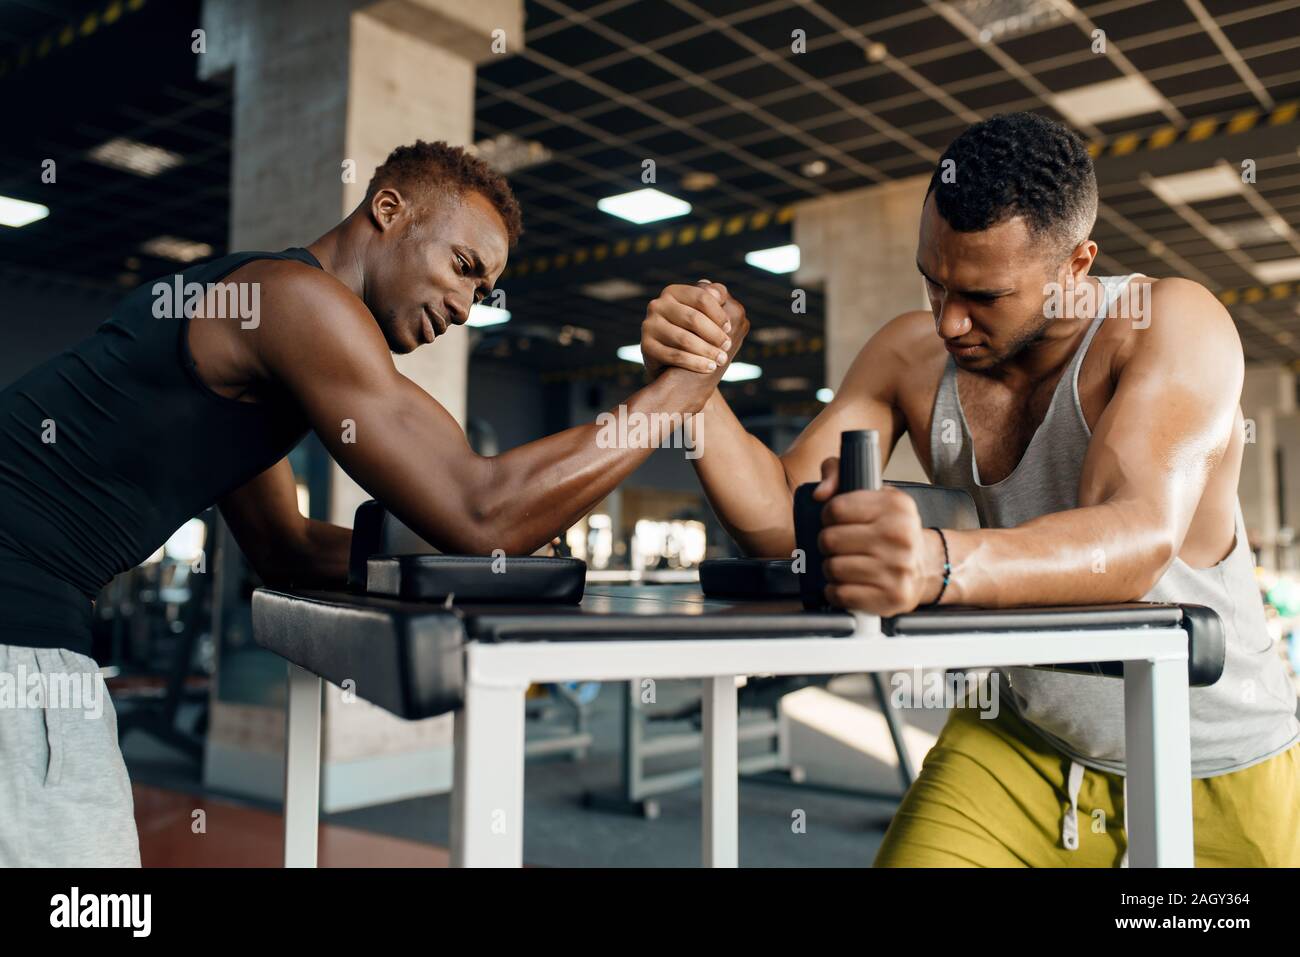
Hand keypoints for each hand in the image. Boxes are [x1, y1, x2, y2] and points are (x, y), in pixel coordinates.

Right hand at [641, 280, 748, 378]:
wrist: (671, 363)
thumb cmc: (692, 334)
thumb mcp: (703, 313)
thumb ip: (714, 299)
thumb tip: (719, 294)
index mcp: (673, 292)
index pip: (701, 297)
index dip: (718, 313)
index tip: (729, 328)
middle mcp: (657, 305)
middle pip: (693, 318)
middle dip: (714, 334)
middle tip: (727, 346)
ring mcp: (649, 325)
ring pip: (684, 339)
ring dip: (707, 350)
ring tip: (721, 359)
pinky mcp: (646, 346)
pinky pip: (675, 356)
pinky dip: (696, 363)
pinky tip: (709, 367)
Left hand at [815, 457, 942, 614]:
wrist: (927, 566)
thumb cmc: (891, 530)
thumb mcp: (875, 494)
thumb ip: (839, 474)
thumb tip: (819, 493)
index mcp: (896, 506)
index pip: (835, 508)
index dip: (828, 516)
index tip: (836, 520)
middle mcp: (900, 536)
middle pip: (829, 539)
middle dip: (828, 543)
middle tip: (841, 545)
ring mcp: (898, 569)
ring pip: (833, 568)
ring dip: (832, 568)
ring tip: (846, 563)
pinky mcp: (891, 597)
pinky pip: (841, 594)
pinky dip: (836, 591)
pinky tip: (849, 583)